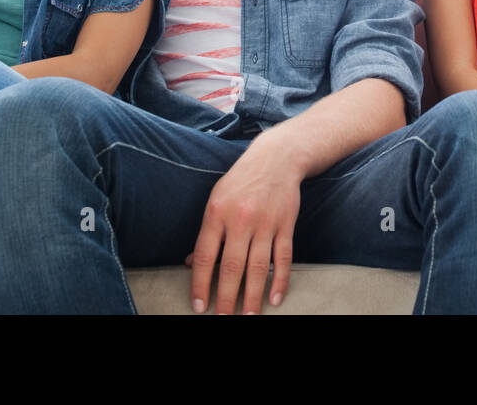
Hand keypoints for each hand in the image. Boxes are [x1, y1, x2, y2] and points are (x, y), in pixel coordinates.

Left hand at [189, 135, 302, 313]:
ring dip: (252, 295)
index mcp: (216, 213)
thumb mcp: (216, 199)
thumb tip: (191, 263)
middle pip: (231, 266)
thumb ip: (207, 233)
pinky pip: (283, 258)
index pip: (205, 256)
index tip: (198, 306)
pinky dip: (280, 280)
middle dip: (226, 297)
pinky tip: (275, 299)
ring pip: (258, 266)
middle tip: (223, 318)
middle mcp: (240, 219)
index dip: (200, 284)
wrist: (276, 158)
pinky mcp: (286, 224)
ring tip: (248, 316)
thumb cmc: (241, 182)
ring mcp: (265, 222)